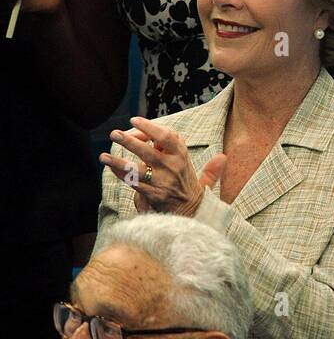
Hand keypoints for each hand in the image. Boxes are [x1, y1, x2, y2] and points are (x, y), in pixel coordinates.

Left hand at [99, 116, 226, 217]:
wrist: (192, 218)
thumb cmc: (192, 196)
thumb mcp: (204, 180)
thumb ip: (211, 169)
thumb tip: (223, 158)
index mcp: (183, 156)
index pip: (166, 135)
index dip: (149, 127)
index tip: (134, 120)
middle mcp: (173, 167)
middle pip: (148, 150)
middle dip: (129, 141)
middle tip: (115, 134)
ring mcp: (163, 182)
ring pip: (137, 167)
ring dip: (119, 161)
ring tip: (104, 155)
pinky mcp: (154, 195)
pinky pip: (133, 182)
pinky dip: (120, 174)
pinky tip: (111, 167)